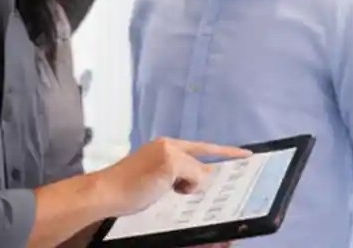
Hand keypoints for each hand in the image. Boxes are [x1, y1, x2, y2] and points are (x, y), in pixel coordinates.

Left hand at [93, 137, 250, 215]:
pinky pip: (177, 192)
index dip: (227, 153)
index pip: (206, 148)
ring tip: (198, 202)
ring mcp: (158, 171)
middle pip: (198, 166)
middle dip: (210, 178)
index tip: (247, 156)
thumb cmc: (134, 180)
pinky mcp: (151, 187)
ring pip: (188, 181)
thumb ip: (191, 168)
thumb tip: (198, 179)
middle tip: (222, 191)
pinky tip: (183, 205)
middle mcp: (165, 155)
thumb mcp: (169, 165)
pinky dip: (184, 199)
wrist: (105, 197)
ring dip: (196, 192)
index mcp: (171, 147)